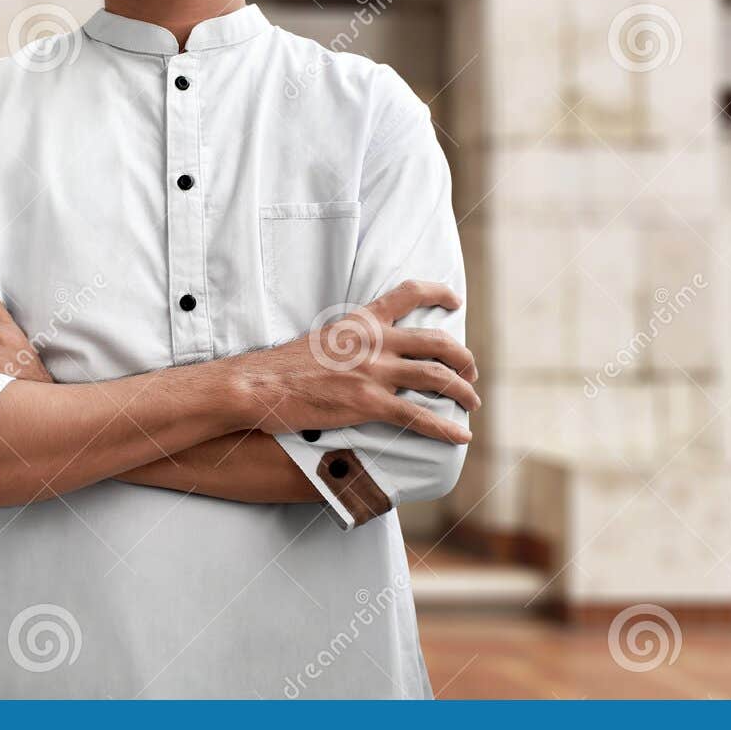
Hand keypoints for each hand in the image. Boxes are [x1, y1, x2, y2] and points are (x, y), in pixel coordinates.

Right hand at [231, 280, 479, 443]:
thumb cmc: (282, 367)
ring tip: (473, 402)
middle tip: (471, 370)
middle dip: (462, 356)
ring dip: (462, 390)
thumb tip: (362, 354)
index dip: (438, 293)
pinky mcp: (367, 403)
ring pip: (436, 376)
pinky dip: (445, 427)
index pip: (408, 293)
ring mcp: (373, 371)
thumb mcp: (322, 339)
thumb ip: (350, 341)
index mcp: (362, 321)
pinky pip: (418, 416)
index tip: (455, 301)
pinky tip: (461, 436)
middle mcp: (374, 341)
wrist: (258, 385)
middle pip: (436, 341)